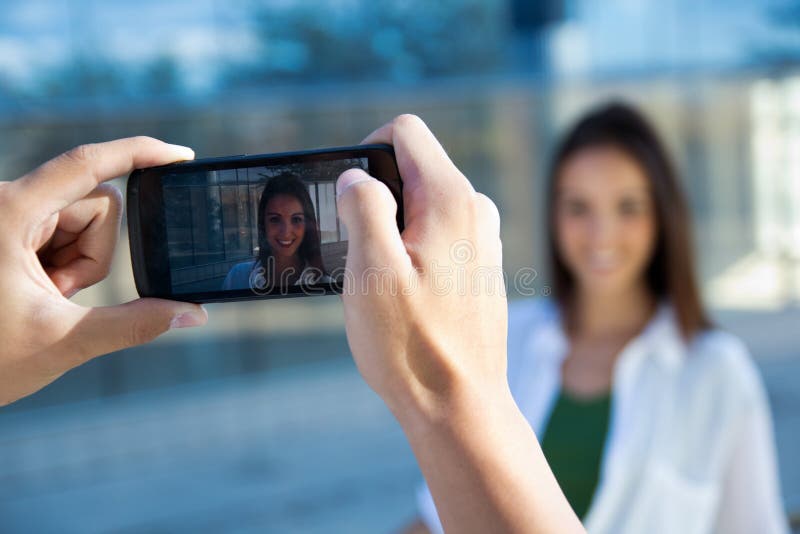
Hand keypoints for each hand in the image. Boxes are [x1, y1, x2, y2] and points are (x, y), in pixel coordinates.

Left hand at [0, 137, 207, 405]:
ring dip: (79, 264)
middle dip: (93, 255)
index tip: (181, 156)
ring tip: (42, 297)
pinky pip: (65, 232)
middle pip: (96, 204)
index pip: (87, 163)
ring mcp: (10, 214)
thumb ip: (135, 325)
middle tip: (57, 295)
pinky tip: (37, 291)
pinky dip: (65, 265)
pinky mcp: (11, 227)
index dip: (140, 153)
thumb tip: (193, 315)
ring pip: (85, 220)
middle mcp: (8, 201)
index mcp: (9, 211)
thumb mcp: (63, 341)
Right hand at [336, 115, 582, 533]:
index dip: (366, 148)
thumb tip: (357, 178)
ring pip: (425, 205)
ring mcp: (484, 240)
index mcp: (451, 199)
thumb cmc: (413, 344)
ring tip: (377, 278)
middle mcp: (476, 211)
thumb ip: (363, 207)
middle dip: (377, 195)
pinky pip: (439, 235)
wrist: (460, 405)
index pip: (406, 132)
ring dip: (393, 228)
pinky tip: (401, 293)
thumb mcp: (372, 268)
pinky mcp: (481, 267)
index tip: (348, 193)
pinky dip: (413, 249)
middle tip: (355, 247)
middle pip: (414, 169)